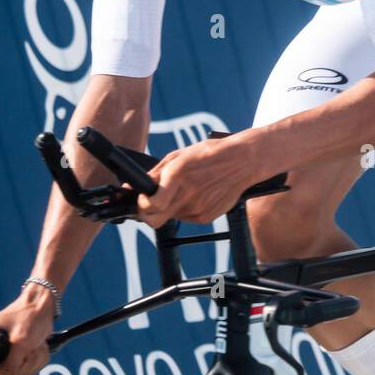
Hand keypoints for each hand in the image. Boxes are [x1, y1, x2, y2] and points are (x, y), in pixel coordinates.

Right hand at [0, 290, 55, 374]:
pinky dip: (36, 359)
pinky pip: (26, 370)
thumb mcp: (21, 343)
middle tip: (28, 346)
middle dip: (21, 364)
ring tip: (34, 343)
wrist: (45, 304)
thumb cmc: (29, 316)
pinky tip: (38, 346)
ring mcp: (2, 355)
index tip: (14, 361)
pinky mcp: (15, 358)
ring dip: (32, 361)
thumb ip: (8, 368)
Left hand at [135, 135, 259, 226]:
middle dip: (148, 214)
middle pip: (155, 220)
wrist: (243, 161)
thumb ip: (155, 173)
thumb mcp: (179, 156)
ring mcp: (198, 208)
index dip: (140, 204)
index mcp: (178, 175)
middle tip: (151, 204)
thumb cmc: (211, 154)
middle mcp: (188, 195)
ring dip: (170, 208)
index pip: (150, 204)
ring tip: (183, 191)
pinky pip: (187, 217)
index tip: (141, 198)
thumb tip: (131, 186)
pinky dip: (186, 208)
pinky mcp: (207, 217)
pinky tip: (197, 194)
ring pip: (171, 217)